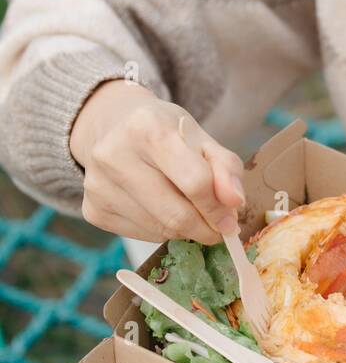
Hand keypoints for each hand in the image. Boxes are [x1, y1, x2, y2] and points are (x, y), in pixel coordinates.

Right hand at [69, 79, 245, 244]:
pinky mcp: (92, 210)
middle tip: (217, 227)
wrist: (113, 126)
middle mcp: (114, 155)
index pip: (195, 183)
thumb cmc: (164, 132)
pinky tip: (161, 210)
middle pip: (175, 214)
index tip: (230, 219)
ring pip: (159, 230)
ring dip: (184, 230)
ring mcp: (98, 185)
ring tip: (188, 211)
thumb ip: (226, 168)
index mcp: (147, 128)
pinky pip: (142, 235)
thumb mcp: (200, 138)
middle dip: (205, 228)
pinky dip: (161, 231)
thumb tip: (235, 202)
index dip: (219, 208)